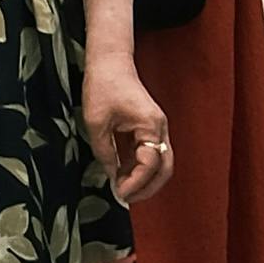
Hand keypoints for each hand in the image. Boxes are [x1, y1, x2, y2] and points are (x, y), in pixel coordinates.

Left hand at [84, 52, 174, 205]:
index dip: (135, 182)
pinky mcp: (149, 129)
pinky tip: (122, 177)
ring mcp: (156, 129)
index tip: (118, 193)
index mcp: (151, 125)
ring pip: (160, 164)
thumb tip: (112, 178)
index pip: (150, 164)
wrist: (110, 63)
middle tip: (127, 199)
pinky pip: (150, 155)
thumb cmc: (103, 87)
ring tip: (123, 191)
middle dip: (149, 188)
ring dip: (145, 180)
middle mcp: (159, 129)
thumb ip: (105, 153)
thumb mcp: (97, 124)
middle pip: (165, 168)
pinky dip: (140, 170)